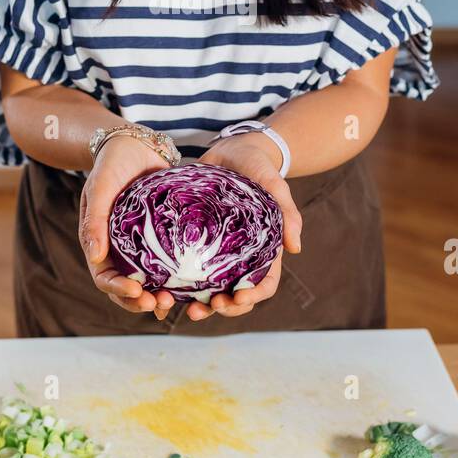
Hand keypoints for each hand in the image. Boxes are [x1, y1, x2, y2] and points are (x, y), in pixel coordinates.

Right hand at [79, 136, 175, 318]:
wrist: (136, 144)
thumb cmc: (111, 164)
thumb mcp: (100, 188)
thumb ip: (95, 220)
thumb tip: (95, 258)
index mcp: (100, 244)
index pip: (105, 279)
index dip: (119, 291)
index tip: (138, 292)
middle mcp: (120, 251)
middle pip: (128, 289)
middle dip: (142, 301)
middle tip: (162, 304)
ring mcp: (142, 246)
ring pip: (149, 281)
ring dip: (160, 295)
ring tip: (177, 300)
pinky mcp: (163, 238)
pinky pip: (169, 263)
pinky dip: (177, 277)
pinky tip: (193, 283)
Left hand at [187, 132, 301, 321]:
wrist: (232, 149)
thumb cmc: (259, 167)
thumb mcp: (274, 184)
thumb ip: (287, 212)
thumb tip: (295, 248)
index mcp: (263, 250)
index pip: (264, 284)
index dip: (253, 297)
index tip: (239, 299)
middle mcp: (239, 257)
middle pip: (235, 296)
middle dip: (222, 308)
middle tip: (206, 308)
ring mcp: (215, 252)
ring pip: (208, 289)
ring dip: (198, 304)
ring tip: (183, 307)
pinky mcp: (193, 242)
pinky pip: (185, 268)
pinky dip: (176, 281)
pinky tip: (162, 286)